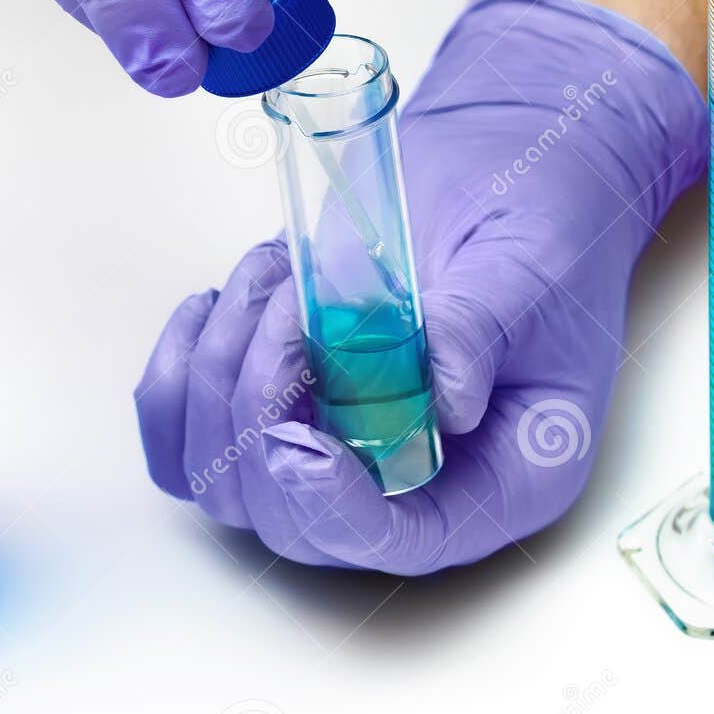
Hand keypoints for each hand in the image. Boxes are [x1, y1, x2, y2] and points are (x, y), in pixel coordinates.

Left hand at [134, 0, 705, 572]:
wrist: (496, 170)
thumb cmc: (535, 226)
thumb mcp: (526, 268)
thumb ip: (476, 330)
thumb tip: (440, 400)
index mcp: (500, 480)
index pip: (399, 543)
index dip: (335, 510)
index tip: (294, 439)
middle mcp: (410, 490)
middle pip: (290, 522)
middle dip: (262, 410)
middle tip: (293, 300)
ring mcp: (331, 458)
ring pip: (221, 480)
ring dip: (221, 373)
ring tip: (276, 278)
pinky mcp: (272, 415)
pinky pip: (182, 443)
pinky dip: (177, 377)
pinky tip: (218, 304)